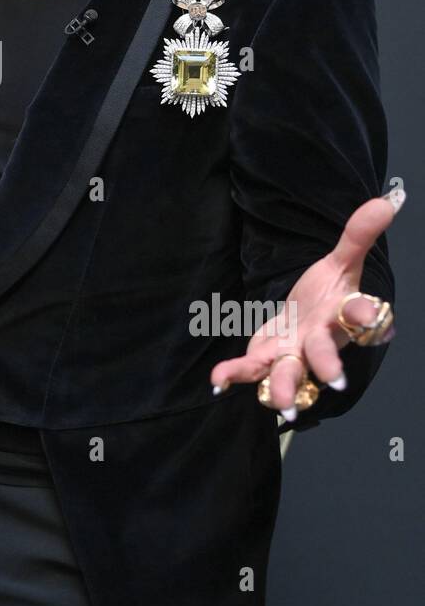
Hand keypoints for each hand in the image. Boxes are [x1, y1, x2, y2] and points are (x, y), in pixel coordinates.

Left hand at [210, 189, 402, 418]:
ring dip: (286, 387)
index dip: (368, 316)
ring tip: (281, 403)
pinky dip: (234, 375)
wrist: (306, 317)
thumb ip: (358, 235)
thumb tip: (388, 201)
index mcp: (342, 314)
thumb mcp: (341, 262)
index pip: (360, 314)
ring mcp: (294, 354)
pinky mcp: (267, 358)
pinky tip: (218, 380)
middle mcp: (321, 340)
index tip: (374, 318)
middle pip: (325, 352)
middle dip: (329, 364)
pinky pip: (252, 369)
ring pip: (291, 373)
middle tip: (336, 380)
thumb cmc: (328, 294)